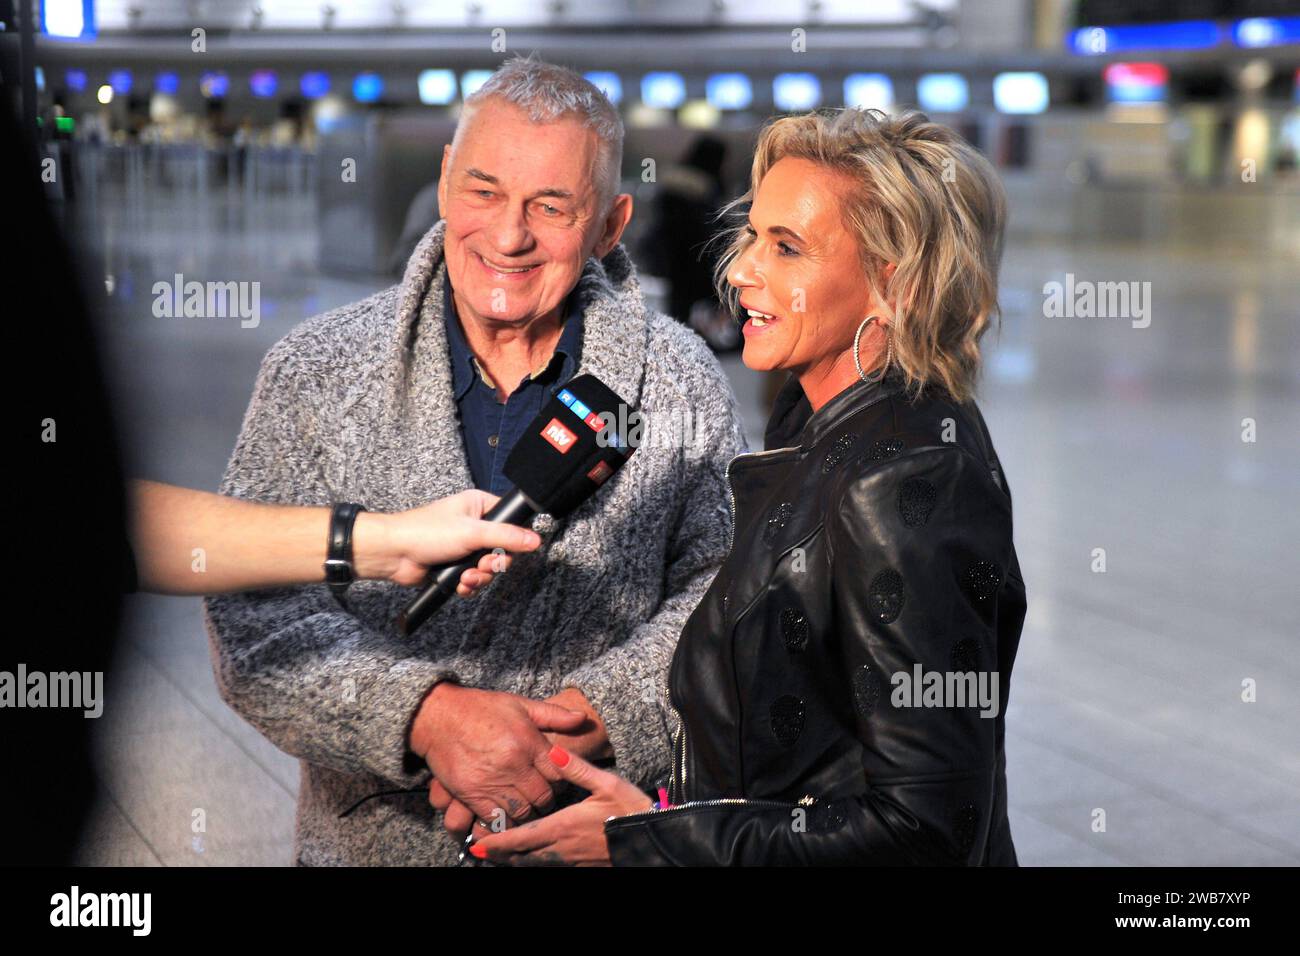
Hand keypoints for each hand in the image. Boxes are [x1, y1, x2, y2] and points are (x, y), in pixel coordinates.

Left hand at [353, 490, 541, 591]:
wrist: (394, 554)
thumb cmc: (425, 532)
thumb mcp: (472, 532)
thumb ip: (506, 537)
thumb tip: (534, 540)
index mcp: (479, 506)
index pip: (511, 521)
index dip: (514, 539)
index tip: (508, 550)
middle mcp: (474, 526)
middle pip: (502, 550)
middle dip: (493, 564)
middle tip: (482, 565)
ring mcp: (465, 547)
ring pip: (489, 568)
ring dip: (480, 578)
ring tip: (465, 578)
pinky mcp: (456, 566)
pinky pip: (475, 580)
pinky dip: (469, 585)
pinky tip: (459, 585)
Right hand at [410, 683, 585, 837]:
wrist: (438, 717)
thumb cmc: (481, 708)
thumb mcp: (520, 704)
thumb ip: (553, 715)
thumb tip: (582, 719)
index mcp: (529, 741)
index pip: (559, 773)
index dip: (561, 780)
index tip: (556, 781)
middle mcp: (514, 764)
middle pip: (543, 797)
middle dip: (546, 801)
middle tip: (541, 798)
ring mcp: (493, 781)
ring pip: (522, 812)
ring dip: (526, 813)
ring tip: (525, 807)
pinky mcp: (472, 794)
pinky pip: (496, 818)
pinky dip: (503, 821)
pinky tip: (505, 814)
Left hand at [469, 746, 653, 865]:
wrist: (656, 842)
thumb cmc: (632, 812)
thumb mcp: (607, 784)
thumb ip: (576, 768)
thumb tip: (553, 749)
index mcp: (563, 827)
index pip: (520, 839)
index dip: (496, 843)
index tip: (477, 845)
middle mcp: (562, 849)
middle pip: (522, 857)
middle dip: (499, 855)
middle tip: (480, 850)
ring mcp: (573, 861)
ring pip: (535, 865)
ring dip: (515, 861)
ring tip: (499, 856)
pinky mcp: (584, 867)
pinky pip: (552, 867)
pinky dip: (535, 863)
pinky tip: (535, 858)